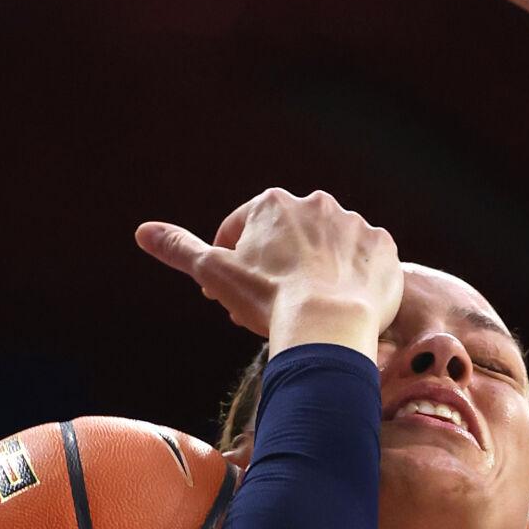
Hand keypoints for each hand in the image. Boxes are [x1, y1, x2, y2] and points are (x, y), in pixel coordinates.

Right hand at [136, 188, 402, 357]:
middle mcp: (317, 203)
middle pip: (287, 239)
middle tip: (269, 306)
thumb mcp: (213, 273)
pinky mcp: (385, 247)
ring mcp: (355, 223)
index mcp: (273, 203)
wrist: (329, 325)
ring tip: (308, 309)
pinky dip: (354, 279)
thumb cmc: (267, 299)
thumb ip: (180, 249)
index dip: (234, 262)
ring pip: (327, 249)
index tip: (233, 292)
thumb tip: (143, 231)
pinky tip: (342, 303)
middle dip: (275, 267)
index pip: (243, 229)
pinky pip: (366, 261)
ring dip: (316, 271)